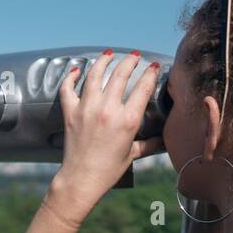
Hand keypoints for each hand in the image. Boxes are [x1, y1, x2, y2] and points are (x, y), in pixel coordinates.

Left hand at [44, 50, 164, 225]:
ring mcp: (87, 109)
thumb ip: (149, 144)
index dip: (150, 74)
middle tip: (134, 56)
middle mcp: (108, 110)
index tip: (154, 67)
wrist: (81, 179)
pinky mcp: (70, 112)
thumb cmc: (109, 169)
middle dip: (130, 61)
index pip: (143, 87)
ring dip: (103, 61)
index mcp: (128, 120)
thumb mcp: (133, 154)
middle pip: (121, 75)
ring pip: (95, 75)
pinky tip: (76, 70)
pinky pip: (68, 88)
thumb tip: (164, 141)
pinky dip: (71, 77)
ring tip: (108, 54)